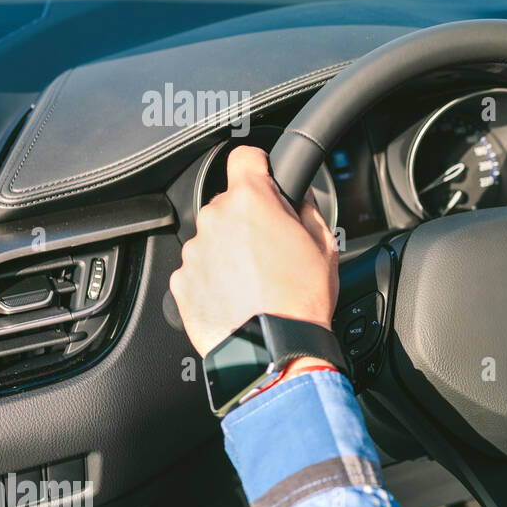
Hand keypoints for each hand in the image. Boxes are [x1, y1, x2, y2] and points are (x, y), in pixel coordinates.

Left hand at [170, 145, 338, 357]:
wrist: (276, 349)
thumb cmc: (301, 300)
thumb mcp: (325, 244)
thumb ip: (307, 208)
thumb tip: (299, 195)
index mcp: (251, 202)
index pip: (244, 157)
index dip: (258, 166)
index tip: (264, 178)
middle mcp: (216, 220)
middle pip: (229, 204)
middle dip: (248, 220)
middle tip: (272, 249)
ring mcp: (195, 252)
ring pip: (213, 238)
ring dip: (230, 251)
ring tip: (257, 281)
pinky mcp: (182, 282)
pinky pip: (199, 270)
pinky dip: (215, 279)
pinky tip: (239, 297)